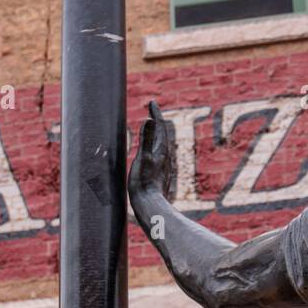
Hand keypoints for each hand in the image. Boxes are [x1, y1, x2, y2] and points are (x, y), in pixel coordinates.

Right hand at [128, 100, 177, 220]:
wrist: (150, 205)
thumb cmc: (144, 183)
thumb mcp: (143, 158)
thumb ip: (147, 139)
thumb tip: (150, 120)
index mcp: (161, 150)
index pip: (160, 127)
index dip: (156, 113)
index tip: (152, 102)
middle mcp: (164, 157)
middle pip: (162, 134)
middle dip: (156, 121)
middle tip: (153, 110)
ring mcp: (162, 166)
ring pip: (160, 145)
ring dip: (156, 134)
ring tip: (152, 128)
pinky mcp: (158, 174)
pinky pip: (156, 155)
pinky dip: (153, 147)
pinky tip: (151, 153)